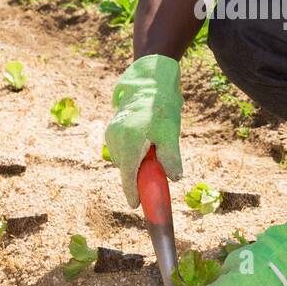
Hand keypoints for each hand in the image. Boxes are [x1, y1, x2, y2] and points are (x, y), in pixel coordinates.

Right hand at [104, 54, 182, 207]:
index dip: (132, 192)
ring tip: (154, 146)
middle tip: (157, 172)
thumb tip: (175, 178)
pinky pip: (122, 149)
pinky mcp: (112, 128)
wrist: (148, 80)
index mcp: (129, 141)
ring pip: (124, 158)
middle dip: (139, 175)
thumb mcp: (170, 132)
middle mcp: (115, 138)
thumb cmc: (161, 105)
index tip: (136, 205)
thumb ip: (170, 157)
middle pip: (127, 168)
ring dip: (137, 161)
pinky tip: (146, 141)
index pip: (128, 175)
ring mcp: (112, 133)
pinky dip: (133, 152)